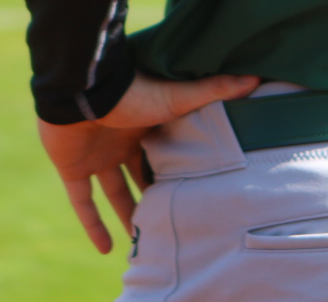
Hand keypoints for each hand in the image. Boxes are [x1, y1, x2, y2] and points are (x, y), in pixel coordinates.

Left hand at [38, 71, 259, 253]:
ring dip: (126, 213)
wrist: (81, 88)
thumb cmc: (132, 90)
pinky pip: (82, 202)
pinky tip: (106, 250)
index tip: (195, 189)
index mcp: (146, 124)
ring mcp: (95, 155)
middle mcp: (121, 141)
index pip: (163, 152)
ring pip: (113, 191)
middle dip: (153, 195)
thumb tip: (255, 79)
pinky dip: (92, 224)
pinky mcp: (72, 168)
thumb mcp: (178, 96)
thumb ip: (214, 90)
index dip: (176, 170)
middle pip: (140, 174)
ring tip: (143, 240)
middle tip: (172, 218)